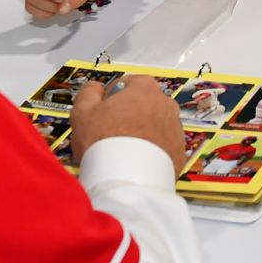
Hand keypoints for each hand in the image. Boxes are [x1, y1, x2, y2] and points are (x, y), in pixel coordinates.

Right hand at [70, 75, 188, 175]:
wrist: (126, 178)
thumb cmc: (104, 143)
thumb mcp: (82, 111)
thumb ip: (89, 92)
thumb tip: (95, 89)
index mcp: (144, 88)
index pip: (126, 84)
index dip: (111, 98)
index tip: (103, 111)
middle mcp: (165, 104)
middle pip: (143, 106)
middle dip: (129, 116)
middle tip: (110, 133)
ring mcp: (175, 129)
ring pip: (155, 127)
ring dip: (142, 135)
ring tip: (122, 151)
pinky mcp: (179, 152)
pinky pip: (163, 148)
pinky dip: (152, 153)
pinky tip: (135, 162)